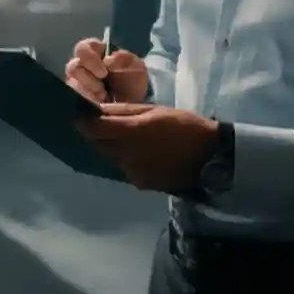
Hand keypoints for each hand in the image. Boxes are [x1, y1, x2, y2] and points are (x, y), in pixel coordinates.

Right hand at [65, 38, 147, 102]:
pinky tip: (98, 106)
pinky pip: (74, 99)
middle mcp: (82, 65)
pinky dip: (86, 102)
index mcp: (95, 52)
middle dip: (87, 80)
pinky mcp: (77, 98)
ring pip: (72, 85)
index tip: (103, 72)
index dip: (90, 58)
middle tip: (102, 89)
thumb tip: (108, 60)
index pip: (83, 48)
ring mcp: (77, 82)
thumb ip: (125, 59)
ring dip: (86, 93)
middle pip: (73, 67)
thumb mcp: (137, 66)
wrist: (135, 103)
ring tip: (102, 99)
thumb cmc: (133, 80)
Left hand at [77, 103, 217, 192]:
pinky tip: (144, 155)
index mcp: (130, 132)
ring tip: (133, 140)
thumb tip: (96, 109)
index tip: (82, 116)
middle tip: (108, 125)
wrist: (210, 156)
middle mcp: (127, 155)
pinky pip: (125, 169)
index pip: (92, 129)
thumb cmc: (183, 125)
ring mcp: (133, 172)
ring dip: (115, 148)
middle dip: (98, 135)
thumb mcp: (154, 110)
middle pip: (99, 145)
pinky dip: (128, 161)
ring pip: (112, 158)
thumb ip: (122, 111)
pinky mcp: (141, 184)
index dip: (83, 122)